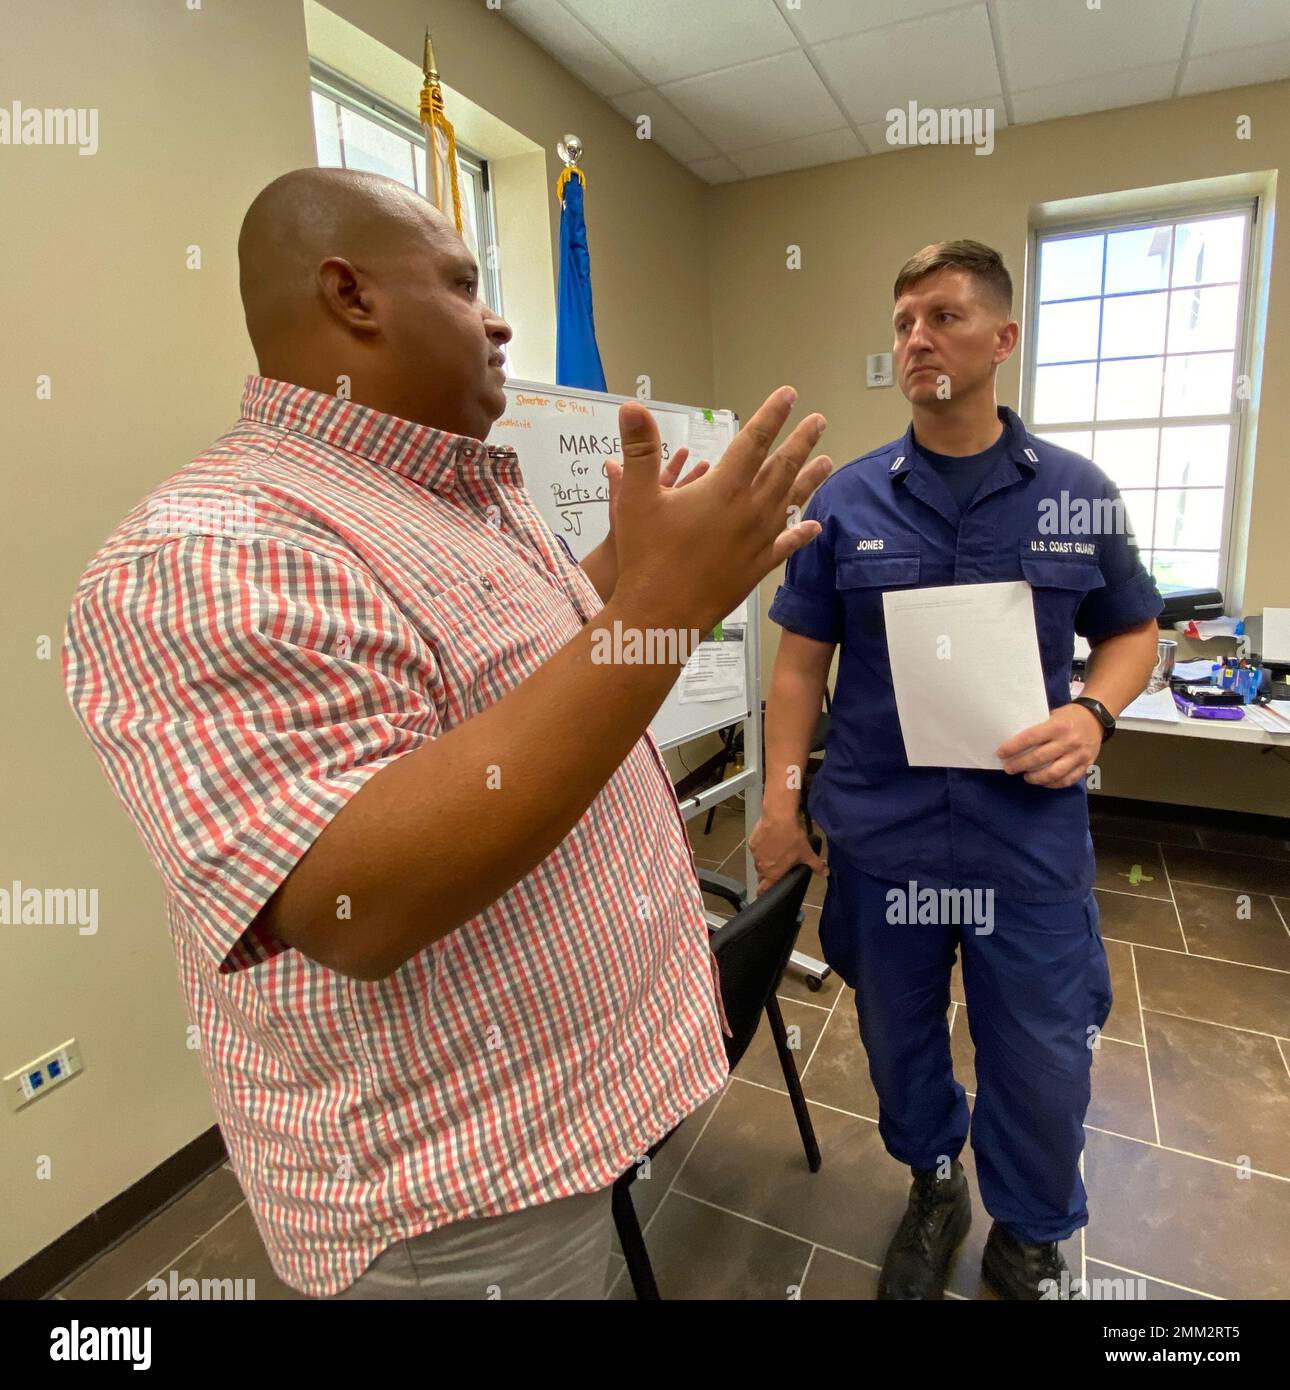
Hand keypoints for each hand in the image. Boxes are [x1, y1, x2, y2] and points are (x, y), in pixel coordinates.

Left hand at [604, 446, 710, 555]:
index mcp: (652, 498)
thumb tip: (610, 460)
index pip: (667, 477)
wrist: (623, 565)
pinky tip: (719, 509)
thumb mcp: (619, 506)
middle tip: (709, 463)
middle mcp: (665, 511)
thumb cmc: (619, 535)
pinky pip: (694, 525)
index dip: (676, 464)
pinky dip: (704, 515)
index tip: (686, 450)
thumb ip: (617, 483)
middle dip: (696, 477)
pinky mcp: (680, 538)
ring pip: (690, 507)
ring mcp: (673, 525)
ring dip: (703, 495)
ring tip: (720, 482)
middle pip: (683, 490)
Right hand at [611, 387, 831, 634]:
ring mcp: (757, 541)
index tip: (788, 394)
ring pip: (791, 502)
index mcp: (724, 488)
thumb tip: (632, 406)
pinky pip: (786, 545)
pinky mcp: (757, 568)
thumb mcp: (635, 497)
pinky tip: (815, 526)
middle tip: (819, 421)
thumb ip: (640, 449)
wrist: (662, 615)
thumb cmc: (646, 555)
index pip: (754, 440)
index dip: (771, 415)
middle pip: (782, 467)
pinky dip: (801, 533)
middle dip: (801, 440)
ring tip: (828, 461)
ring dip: (810, 479)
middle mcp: (749, 510)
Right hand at [749, 814, 826, 895]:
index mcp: (773, 873)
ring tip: (775, 852)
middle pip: (761, 875)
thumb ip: (816, 866)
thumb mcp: (807, 853)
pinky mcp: (752, 842)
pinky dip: (762, 847)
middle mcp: (762, 866)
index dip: (763, 892)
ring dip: (765, 860)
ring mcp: (755, 854)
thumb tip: (825, 873)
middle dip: (767, 874)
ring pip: (759, 862)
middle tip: (776, 868)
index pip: (764, 889)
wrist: (779, 818)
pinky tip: (770, 840)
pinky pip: (756, 849)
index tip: (763, 893)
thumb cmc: (792, 838)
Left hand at [996, 703, 1102, 787]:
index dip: (1013, 747)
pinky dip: (1053, 784)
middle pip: (1040, 758)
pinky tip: (1043, 782)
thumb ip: (1039, 728)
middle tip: (1009, 768)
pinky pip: (1067, 780)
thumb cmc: (1069, 716)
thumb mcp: (1053, 715)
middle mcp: (1069, 741)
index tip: (1001, 753)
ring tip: (1026, 777)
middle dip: (1020, 765)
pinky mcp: (1086, 765)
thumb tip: (1014, 741)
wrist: (1096, 718)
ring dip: (1036, 778)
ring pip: (1054, 773)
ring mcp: (1079, 755)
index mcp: (1058, 726)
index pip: (1030, 737)